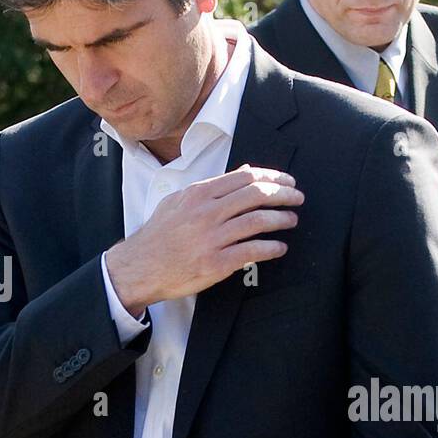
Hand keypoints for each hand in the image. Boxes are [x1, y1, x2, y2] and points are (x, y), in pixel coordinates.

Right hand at [104, 165, 303, 317]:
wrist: (140, 266)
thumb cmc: (160, 234)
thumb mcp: (178, 201)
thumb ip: (211, 187)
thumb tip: (244, 171)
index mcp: (199, 194)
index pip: (245, 177)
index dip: (272, 177)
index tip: (286, 182)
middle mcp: (207, 212)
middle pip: (256, 195)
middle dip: (284, 195)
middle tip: (297, 198)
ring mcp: (212, 238)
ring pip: (258, 221)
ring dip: (281, 219)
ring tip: (292, 220)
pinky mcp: (216, 263)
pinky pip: (252, 251)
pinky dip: (271, 248)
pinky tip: (279, 248)